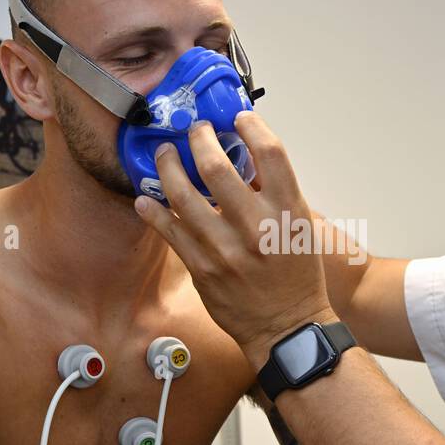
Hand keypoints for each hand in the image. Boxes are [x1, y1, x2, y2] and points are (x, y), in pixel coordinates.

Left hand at [134, 111, 333, 369]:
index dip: (252, 126)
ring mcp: (226, 248)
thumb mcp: (298, 228)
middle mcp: (257, 226)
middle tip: (194, 131)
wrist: (287, 326)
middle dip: (199, 139)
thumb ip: (274, 194)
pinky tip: (146, 198)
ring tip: (166, 154)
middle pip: (217, 166)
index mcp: (288, 211)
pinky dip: (153, 210)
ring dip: (168, 166)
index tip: (239, 118)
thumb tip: (242, 161)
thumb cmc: (296, 276)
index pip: (271, 152)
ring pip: (183, 194)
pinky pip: (169, 230)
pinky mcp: (203, 268)